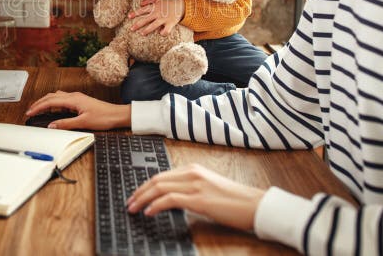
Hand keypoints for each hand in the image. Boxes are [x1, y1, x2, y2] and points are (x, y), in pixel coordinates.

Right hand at [25, 91, 130, 130]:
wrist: (117, 114)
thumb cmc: (104, 117)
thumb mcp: (83, 123)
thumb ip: (66, 124)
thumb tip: (52, 125)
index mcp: (73, 100)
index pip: (50, 102)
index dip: (38, 107)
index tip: (29, 112)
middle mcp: (74, 96)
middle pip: (51, 96)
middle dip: (39, 103)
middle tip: (30, 110)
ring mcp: (77, 98)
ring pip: (57, 97)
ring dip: (46, 101)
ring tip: (38, 109)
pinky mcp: (80, 101)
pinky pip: (63, 99)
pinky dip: (54, 103)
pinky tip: (54, 109)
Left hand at [127, 163, 265, 231]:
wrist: (254, 204)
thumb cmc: (234, 200)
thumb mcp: (208, 188)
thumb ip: (190, 189)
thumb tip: (172, 199)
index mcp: (193, 169)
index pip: (161, 175)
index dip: (145, 185)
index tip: (136, 195)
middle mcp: (192, 173)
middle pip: (156, 179)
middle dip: (139, 191)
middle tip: (129, 202)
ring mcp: (195, 185)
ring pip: (159, 187)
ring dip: (142, 198)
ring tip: (133, 208)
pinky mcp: (199, 199)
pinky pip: (170, 199)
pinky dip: (156, 205)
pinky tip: (149, 212)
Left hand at [128, 0, 183, 35]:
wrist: (182, 4)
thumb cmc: (170, 1)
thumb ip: (149, 0)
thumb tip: (141, 4)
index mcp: (155, 7)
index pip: (143, 10)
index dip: (135, 13)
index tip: (129, 17)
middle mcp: (158, 13)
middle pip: (146, 19)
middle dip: (138, 24)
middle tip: (131, 29)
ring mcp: (164, 19)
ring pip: (153, 26)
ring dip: (147, 30)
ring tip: (142, 33)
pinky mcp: (170, 23)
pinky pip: (166, 30)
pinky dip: (163, 33)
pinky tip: (161, 33)